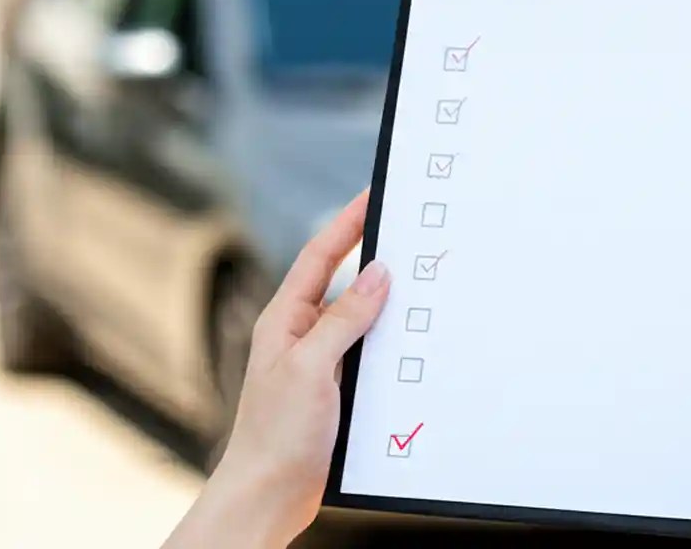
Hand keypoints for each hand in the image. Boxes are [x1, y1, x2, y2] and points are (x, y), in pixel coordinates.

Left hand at [162, 190, 389, 548]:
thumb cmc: (275, 434)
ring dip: (388, 304)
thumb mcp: (310, 368)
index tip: (374, 194)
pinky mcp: (336, 390)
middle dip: (376, 256)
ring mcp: (320, 363)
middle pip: (345, 282)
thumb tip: (376, 275)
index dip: (348, 221)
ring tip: (421, 283)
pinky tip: (414, 344)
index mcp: (285, 319)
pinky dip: (391, 342)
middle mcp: (301, 335)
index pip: (321, 255)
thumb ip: (344, 319)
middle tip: (410, 233)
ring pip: (361, 320)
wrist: (269, 495)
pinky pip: (369, 353)